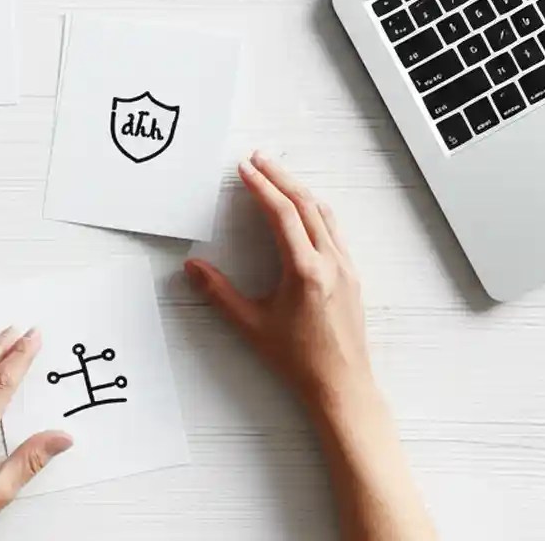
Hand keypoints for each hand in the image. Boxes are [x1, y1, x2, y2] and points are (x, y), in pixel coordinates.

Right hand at [185, 151, 371, 410]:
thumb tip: (192, 267)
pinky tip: (305, 211)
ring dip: (300, 191)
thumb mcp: (251, 326)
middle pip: (305, 204)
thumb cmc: (298, 360)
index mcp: (305, 270)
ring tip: (279, 177)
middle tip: (258, 160)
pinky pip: (335, 231)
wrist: (341, 384)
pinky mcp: (352, 275)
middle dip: (280, 178)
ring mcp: (346, 267)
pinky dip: (316, 211)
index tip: (245, 169)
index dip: (262, 187)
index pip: (282, 214)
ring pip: (324, 214)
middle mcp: (330, 262)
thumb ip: (219, 293)